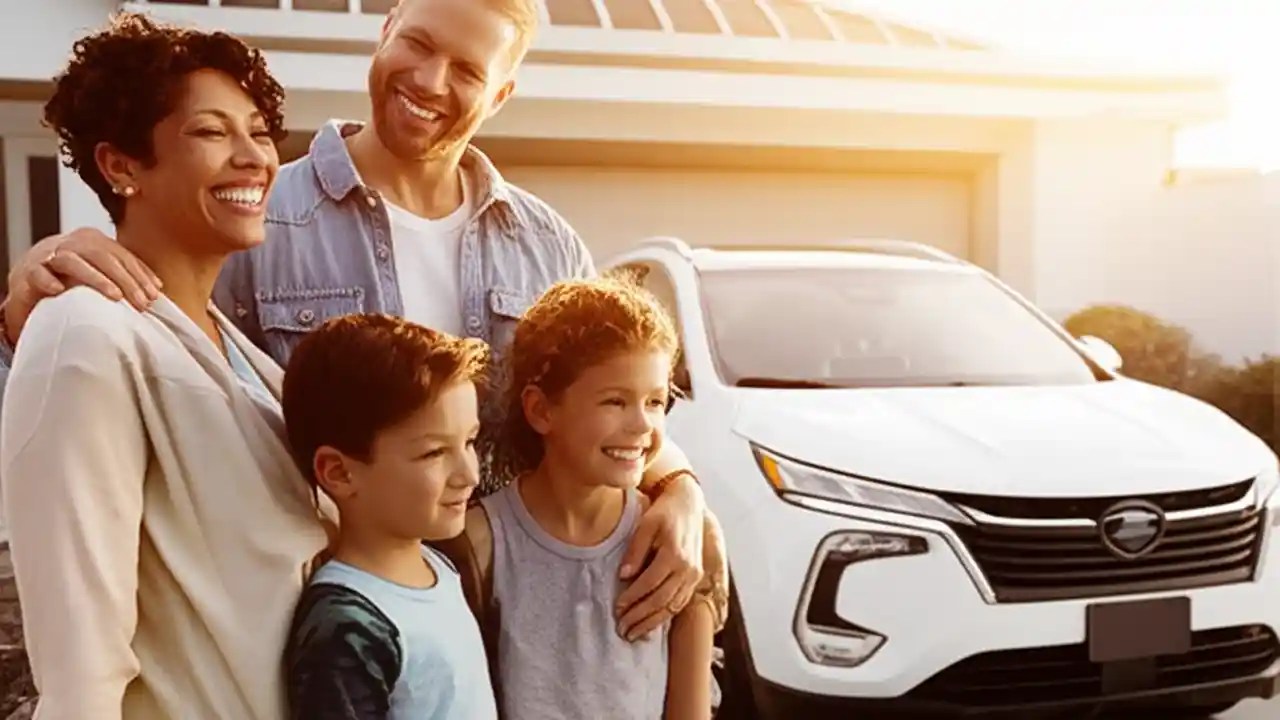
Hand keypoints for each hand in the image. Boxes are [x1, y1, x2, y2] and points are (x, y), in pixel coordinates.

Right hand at [4, 227, 160, 344]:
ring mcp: (50, 255)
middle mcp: (73, 244)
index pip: (121, 255)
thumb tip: (158, 289)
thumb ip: (124, 275)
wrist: (31, 275)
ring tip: (115, 297)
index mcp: (93, 241)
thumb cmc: (73, 276)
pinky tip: (59, 291)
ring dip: (96, 279)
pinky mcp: (29, 271)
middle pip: (104, 257)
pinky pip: (39, 274)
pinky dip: (49, 281)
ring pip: (73, 262)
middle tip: (142, 303)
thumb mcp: (100, 272)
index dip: (141, 274)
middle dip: (127, 281)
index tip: (155, 295)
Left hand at [615, 474, 705, 640]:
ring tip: (634, 633)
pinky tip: (652, 624)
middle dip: (640, 617)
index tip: (617, 608)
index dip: (632, 598)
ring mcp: (694, 575)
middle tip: (622, 629)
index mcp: (674, 554)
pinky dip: (665, 616)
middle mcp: (687, 569)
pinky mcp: (696, 578)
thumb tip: (623, 576)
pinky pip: (680, 603)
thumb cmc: (664, 512)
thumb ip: (635, 551)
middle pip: (661, 601)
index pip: (649, 584)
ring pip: (672, 606)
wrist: (689, 504)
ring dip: (652, 622)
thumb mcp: (645, 525)